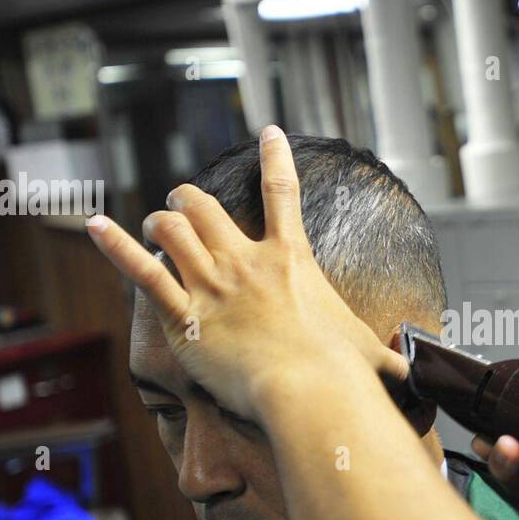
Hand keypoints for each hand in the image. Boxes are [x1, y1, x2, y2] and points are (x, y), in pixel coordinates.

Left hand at [86, 125, 408, 421]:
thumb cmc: (344, 374)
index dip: (275, 156)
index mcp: (291, 260)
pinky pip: (142, 271)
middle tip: (184, 206)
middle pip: (206, 205)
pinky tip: (95, 225)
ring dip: (161, 224)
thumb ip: (395, 357)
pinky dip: (115, 245)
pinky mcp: (184, 316)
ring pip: (172, 229)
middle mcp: (246, 262)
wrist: (308, 389)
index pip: (283, 192)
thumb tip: (423, 371)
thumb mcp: (376, 355)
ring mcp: (212, 285)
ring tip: (156, 227)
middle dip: (189, 199)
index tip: (268, 129)